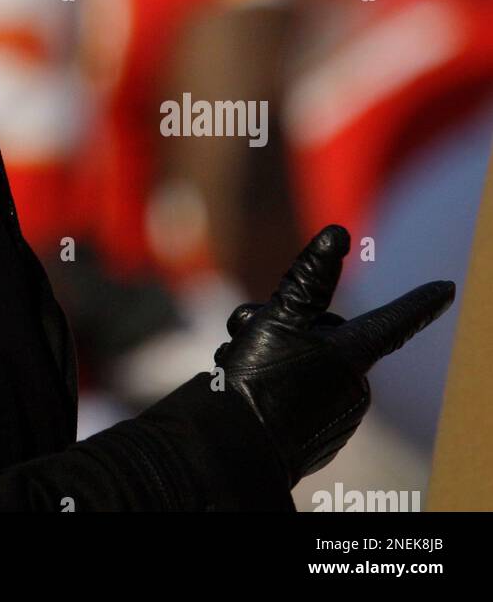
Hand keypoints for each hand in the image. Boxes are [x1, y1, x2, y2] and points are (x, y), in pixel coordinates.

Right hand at [213, 224, 454, 486]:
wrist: (235, 449)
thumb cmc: (257, 379)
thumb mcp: (277, 318)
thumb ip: (310, 277)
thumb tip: (338, 233)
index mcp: (351, 355)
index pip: (393, 320)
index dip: (419, 302)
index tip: (447, 288)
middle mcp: (356, 387)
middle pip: (328, 337)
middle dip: (290, 327)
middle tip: (251, 336)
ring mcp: (341, 416)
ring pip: (312, 364)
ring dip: (279, 355)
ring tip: (243, 365)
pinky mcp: (323, 437)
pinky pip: (307, 396)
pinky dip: (283, 387)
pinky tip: (254, 394)